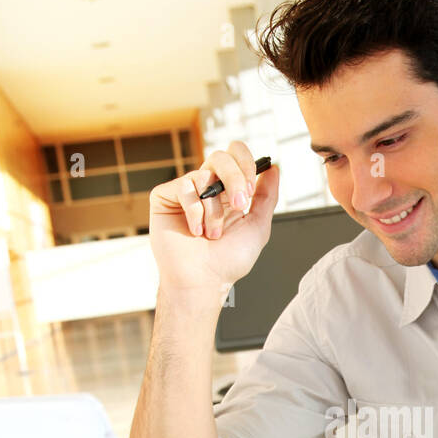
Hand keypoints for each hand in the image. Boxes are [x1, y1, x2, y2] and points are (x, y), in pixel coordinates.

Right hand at [148, 140, 279, 304]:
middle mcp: (206, 188)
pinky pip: (183, 187)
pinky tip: (194, 231)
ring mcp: (185, 192)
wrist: (203, 281)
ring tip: (211, 234)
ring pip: (203, 176)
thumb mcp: (257, 227)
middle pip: (221, 157)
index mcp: (228, 191)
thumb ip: (267, 196)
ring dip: (214, 210)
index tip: (251, 188)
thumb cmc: (227, 262)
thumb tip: (274, 168)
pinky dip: (194, 211)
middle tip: (239, 205)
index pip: (236, 155)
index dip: (246, 162)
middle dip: (235, 179)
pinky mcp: (164, 198)